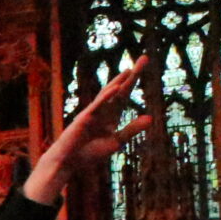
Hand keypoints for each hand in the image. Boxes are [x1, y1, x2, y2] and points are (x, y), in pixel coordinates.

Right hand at [27, 58, 151, 203]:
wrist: (69, 162)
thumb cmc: (89, 153)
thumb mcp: (116, 141)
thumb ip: (132, 129)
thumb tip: (151, 118)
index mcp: (111, 115)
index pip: (125, 94)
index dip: (134, 81)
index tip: (144, 65)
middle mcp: (103, 110)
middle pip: (120, 88)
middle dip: (132, 75)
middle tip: (145, 58)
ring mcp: (93, 113)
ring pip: (108, 93)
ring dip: (119, 81)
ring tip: (131, 70)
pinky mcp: (84, 118)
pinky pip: (98, 105)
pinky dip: (107, 96)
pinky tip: (117, 87)